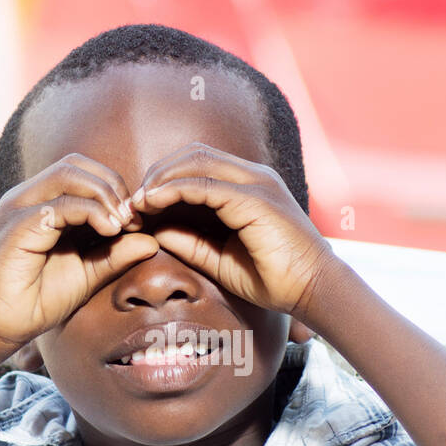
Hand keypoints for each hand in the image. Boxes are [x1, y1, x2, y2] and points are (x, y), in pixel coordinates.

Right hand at [0, 153, 158, 357]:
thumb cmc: (39, 300)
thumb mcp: (88, 273)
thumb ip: (115, 254)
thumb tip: (152, 240)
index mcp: (41, 202)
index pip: (81, 171)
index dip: (114, 188)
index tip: (136, 219)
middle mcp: (27, 197)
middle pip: (76, 164)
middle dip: (113, 186)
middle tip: (134, 218)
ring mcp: (19, 207)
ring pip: (68, 174)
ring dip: (104, 195)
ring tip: (123, 224)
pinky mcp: (17, 225)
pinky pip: (60, 205)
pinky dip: (91, 213)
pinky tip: (110, 232)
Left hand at [127, 142, 338, 320]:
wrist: (314, 290)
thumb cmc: (274, 278)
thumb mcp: (220, 258)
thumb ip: (190, 241)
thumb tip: (155, 229)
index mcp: (248, 186)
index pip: (198, 165)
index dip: (163, 180)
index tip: (138, 206)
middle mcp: (253, 176)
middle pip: (192, 155)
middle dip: (156, 174)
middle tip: (131, 202)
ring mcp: (256, 183)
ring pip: (195, 162)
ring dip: (160, 179)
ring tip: (137, 203)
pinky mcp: (255, 198)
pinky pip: (204, 184)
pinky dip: (173, 190)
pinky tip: (152, 204)